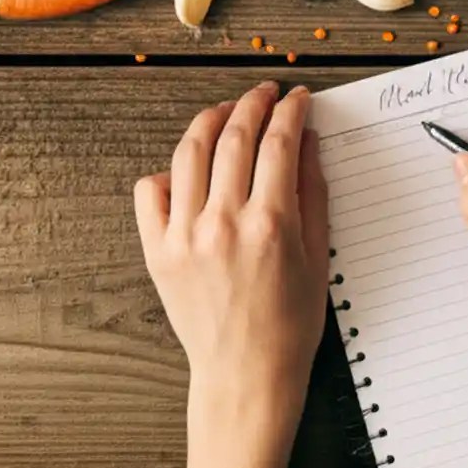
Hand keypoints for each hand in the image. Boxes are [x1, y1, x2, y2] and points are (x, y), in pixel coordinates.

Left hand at [133, 81, 329, 467]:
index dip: (290, 111)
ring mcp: (184, 236)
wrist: (245, 374)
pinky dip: (168, 170)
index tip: (297, 99)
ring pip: (189, 152)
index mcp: (270, 224)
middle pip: (233, 137)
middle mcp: (223, 224)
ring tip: (226, 113)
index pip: (279, 143)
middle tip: (264, 94)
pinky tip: (188, 170)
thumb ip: (312, 193)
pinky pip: (151, 190)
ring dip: (210, 121)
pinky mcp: (157, 251)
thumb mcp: (317, 256)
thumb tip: (307, 142)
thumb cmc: (287, 324)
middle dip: (252, 104)